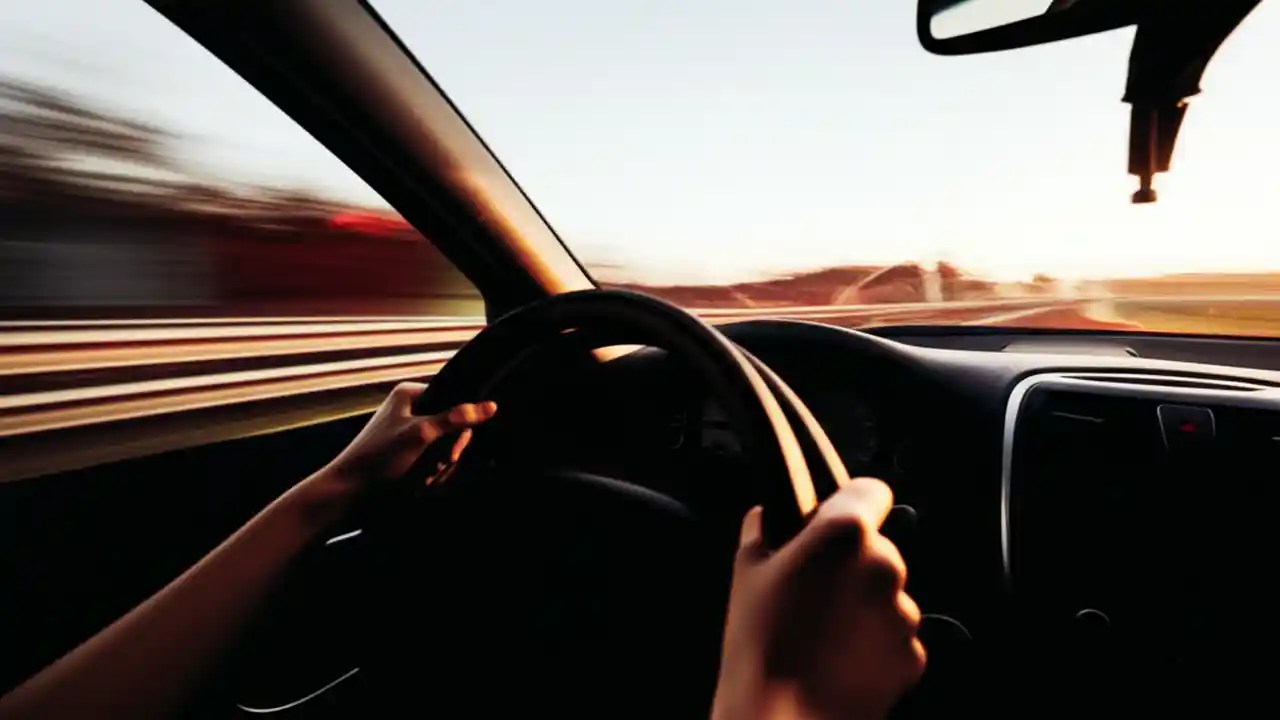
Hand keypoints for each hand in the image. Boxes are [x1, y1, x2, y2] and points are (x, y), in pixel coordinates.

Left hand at [320, 382, 496, 488]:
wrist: (348, 495)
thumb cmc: (378, 458)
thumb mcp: (420, 434)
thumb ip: (456, 418)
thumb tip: (491, 406)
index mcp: (410, 394)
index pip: (455, 401)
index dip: (459, 426)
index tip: (450, 447)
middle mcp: (412, 411)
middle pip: (454, 429)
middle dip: (447, 453)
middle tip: (430, 465)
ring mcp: (411, 436)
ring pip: (447, 450)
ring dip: (439, 468)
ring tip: (419, 477)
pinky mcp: (410, 457)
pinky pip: (435, 463)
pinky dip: (431, 476)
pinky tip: (418, 484)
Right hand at [712, 478, 924, 719]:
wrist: (782, 718)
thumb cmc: (759, 643)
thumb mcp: (747, 572)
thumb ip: (762, 530)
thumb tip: (766, 515)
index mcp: (844, 534)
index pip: (870, 491)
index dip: (851, 502)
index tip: (835, 519)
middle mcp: (884, 565)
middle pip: (878, 547)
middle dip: (853, 563)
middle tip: (815, 591)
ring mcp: (903, 613)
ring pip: (888, 594)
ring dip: (865, 605)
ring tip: (824, 632)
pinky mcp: (913, 654)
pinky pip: (895, 637)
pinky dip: (875, 644)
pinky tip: (840, 659)